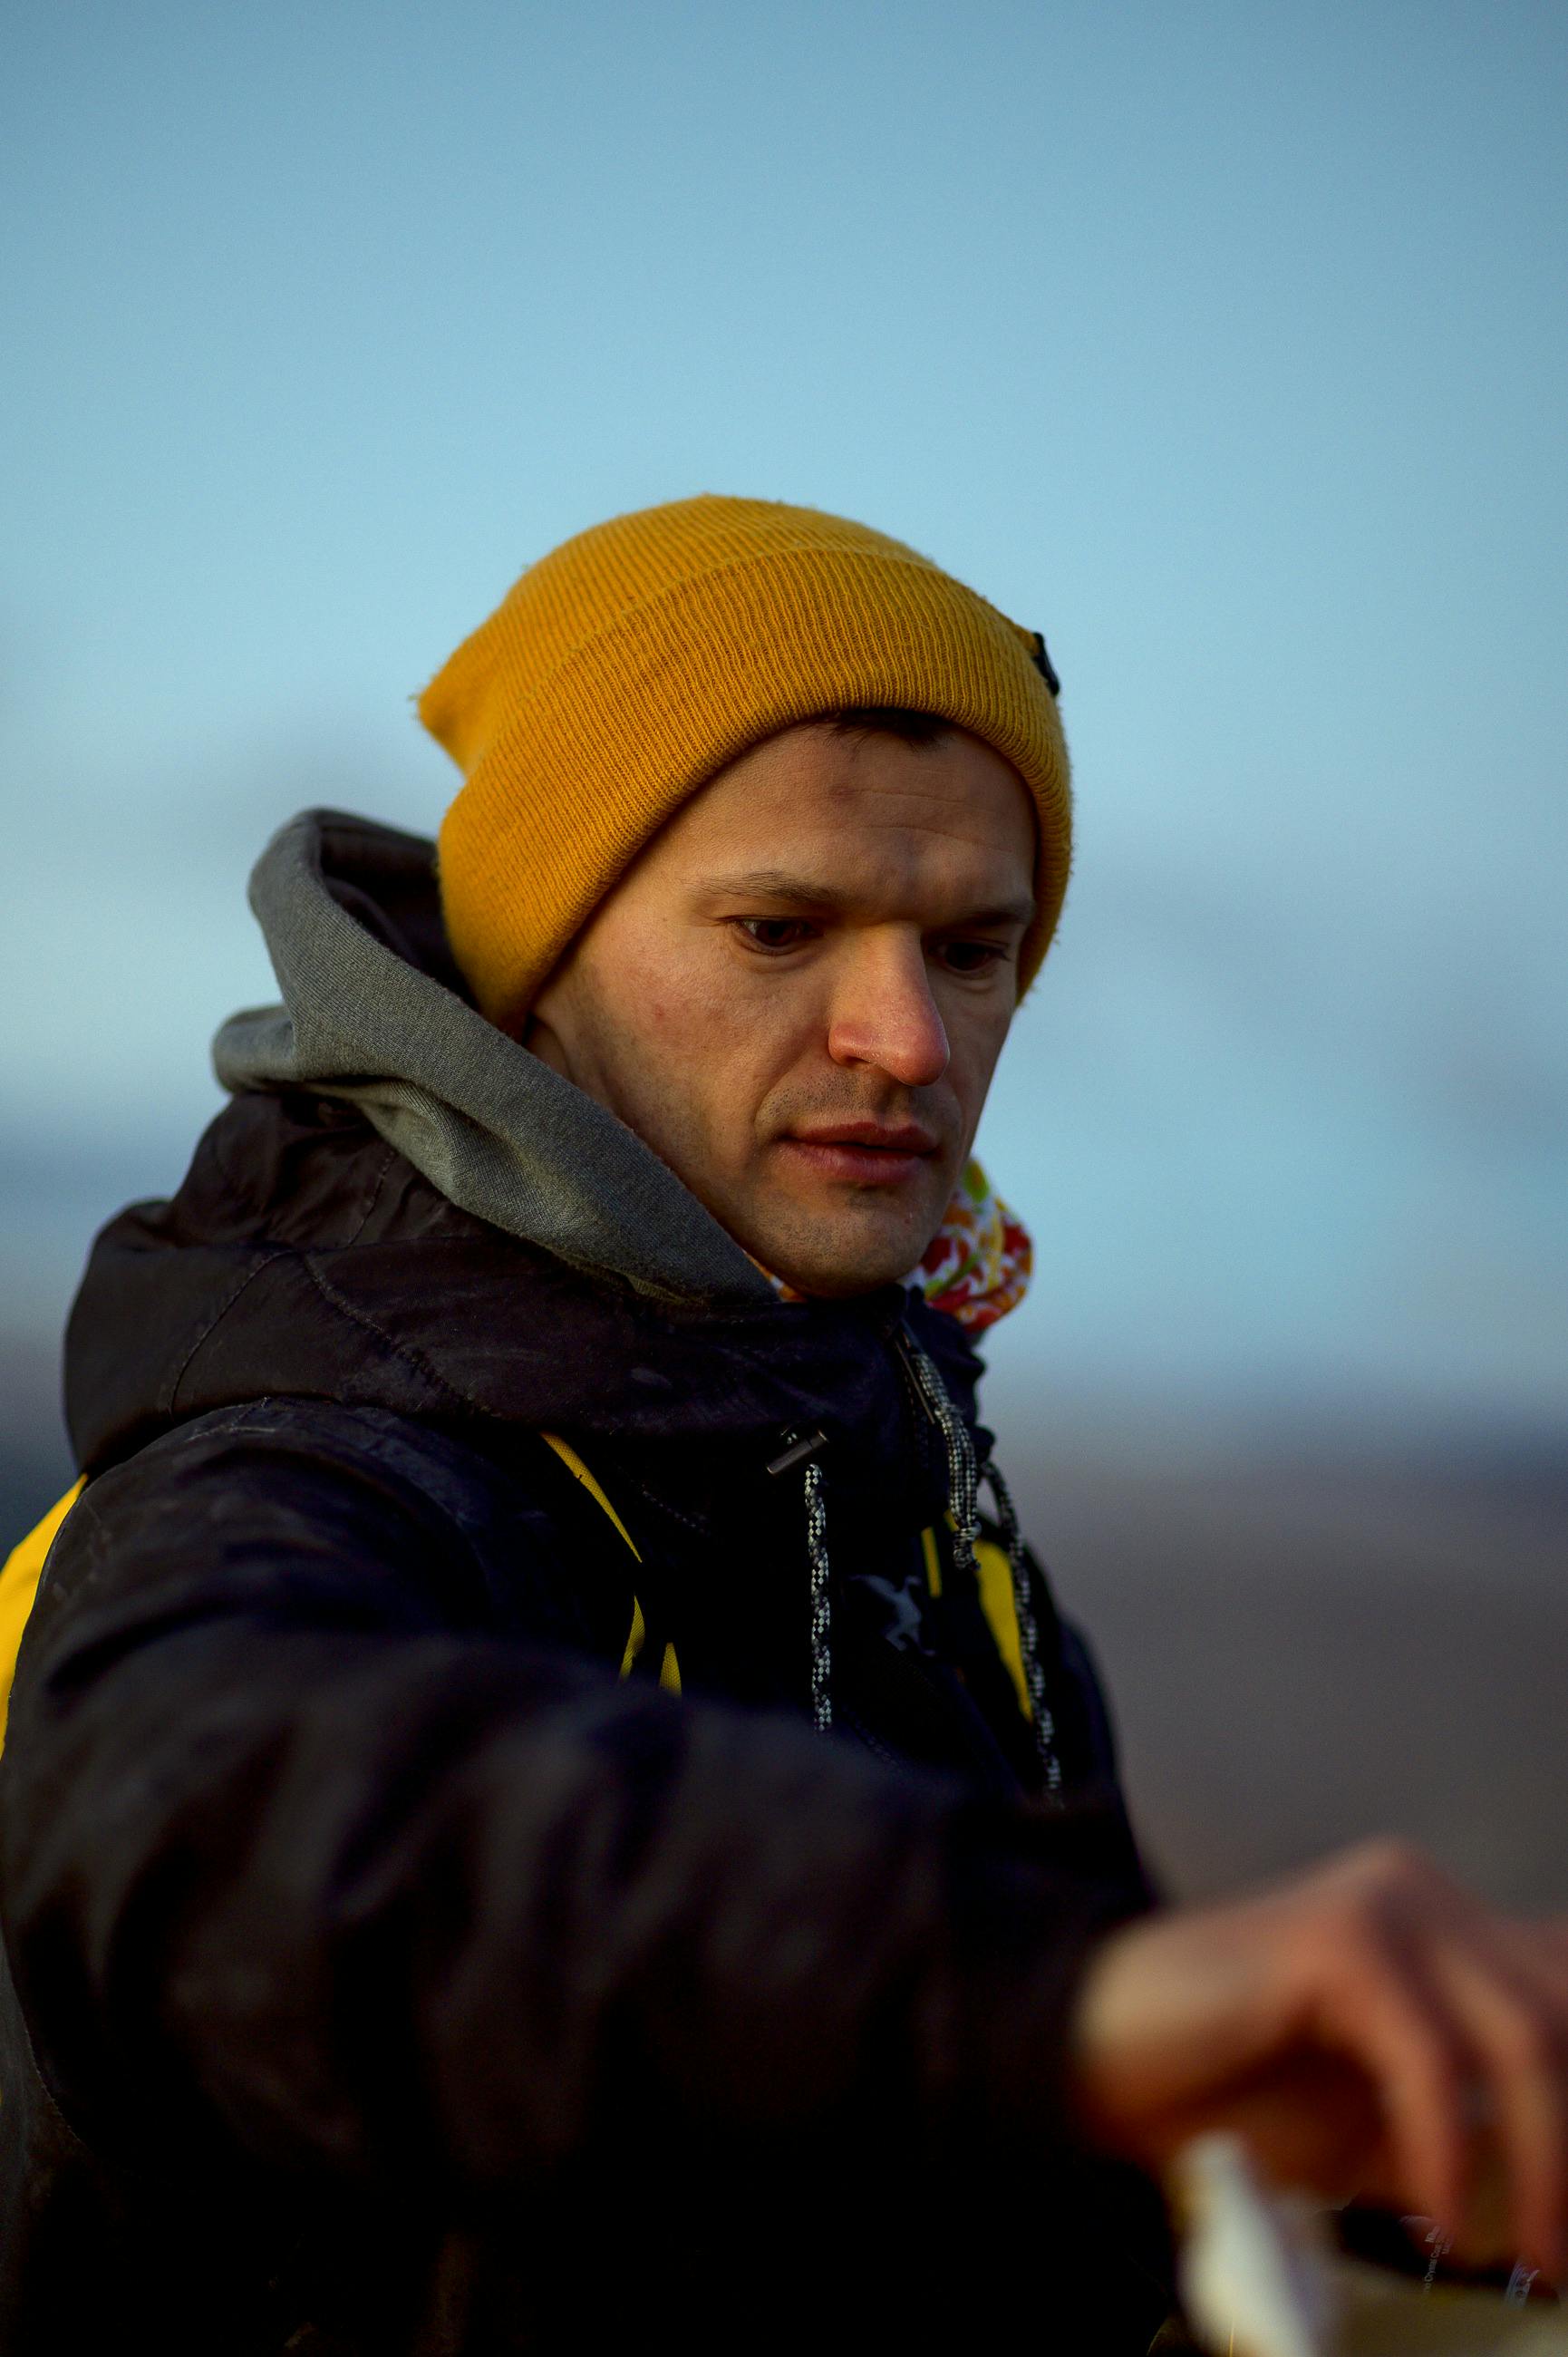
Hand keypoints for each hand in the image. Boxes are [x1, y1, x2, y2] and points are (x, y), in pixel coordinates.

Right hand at [1063, 1838, 1567, 2282]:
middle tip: (1566, 2255)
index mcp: (1443, 1928)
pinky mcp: (1337, 1937)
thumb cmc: (1223, 2089)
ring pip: (1525, 2034)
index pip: (1565, 1984)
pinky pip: (1432, 2060)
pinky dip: (1450, 2155)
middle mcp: (1424, 1894)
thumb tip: (1551, 2210)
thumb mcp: (1379, 2134)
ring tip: (1534, 2260)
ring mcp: (1384, 1904)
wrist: (1091, 2050)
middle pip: (1564, 2008)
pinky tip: (1439, 2224)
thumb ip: (1467, 2147)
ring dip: (1546, 2166)